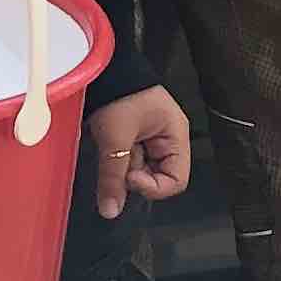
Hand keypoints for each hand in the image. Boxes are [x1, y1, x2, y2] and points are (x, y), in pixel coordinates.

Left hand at [86, 86, 190, 217]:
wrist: (103, 69)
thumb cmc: (120, 92)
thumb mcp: (115, 138)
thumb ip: (113, 177)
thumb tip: (110, 211)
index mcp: (176, 136)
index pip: (177, 180)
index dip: (153, 187)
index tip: (130, 178)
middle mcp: (167, 140)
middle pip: (157, 178)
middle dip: (135, 176)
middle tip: (118, 162)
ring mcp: (150, 139)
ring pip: (139, 171)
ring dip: (123, 167)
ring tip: (111, 147)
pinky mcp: (133, 138)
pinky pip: (128, 161)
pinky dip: (116, 160)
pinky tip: (108, 147)